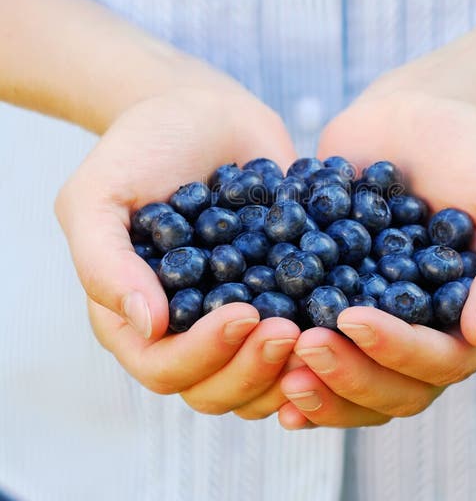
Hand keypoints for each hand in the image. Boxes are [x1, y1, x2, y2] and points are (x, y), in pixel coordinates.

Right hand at [55, 83, 300, 418]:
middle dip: (255, 368)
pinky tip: (351, 318)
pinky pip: (302, 340)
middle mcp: (185, 331)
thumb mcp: (98, 194)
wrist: (201, 110)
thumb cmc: (141, 147)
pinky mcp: (279, 295)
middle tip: (291, 329)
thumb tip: (150, 325)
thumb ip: (104, 262)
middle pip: (218, 390)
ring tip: (324, 329)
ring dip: (294, 367)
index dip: (205, 356)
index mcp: (134, 318)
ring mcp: (235, 317)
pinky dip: (325, 341)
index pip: (164, 369)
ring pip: (264, 380)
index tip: (245, 313)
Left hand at [278, 91, 475, 428]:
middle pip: (398, 391)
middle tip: (304, 347)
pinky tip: (264, 365)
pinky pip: (325, 354)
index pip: (445, 361)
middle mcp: (436, 336)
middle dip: (351, 377)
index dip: (399, 351)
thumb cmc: (473, 149)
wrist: (413, 113)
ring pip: (360, 389)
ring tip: (279, 366)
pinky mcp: (344, 307)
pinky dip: (295, 368)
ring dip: (321, 389)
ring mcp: (388, 327)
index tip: (352, 319)